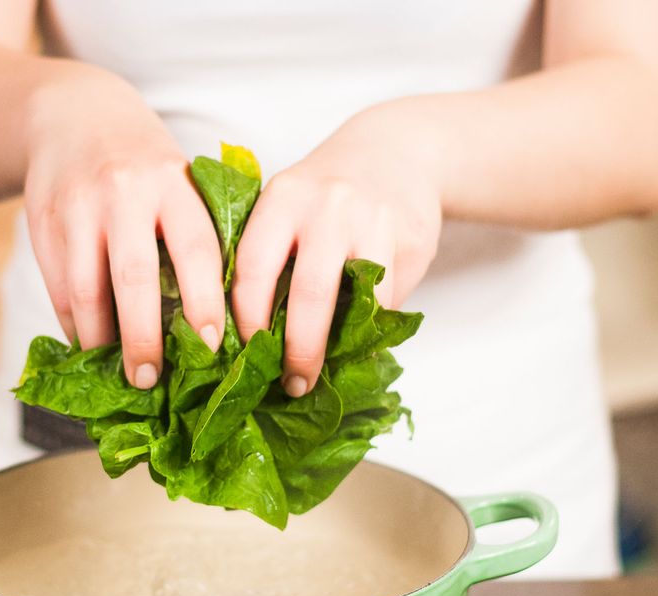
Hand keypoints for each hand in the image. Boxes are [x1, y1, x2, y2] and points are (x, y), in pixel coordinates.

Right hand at [23, 71, 223, 388]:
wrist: (73, 114)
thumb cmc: (144, 166)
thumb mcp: (178, 182)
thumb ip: (195, 236)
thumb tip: (214, 328)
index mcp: (172, 183)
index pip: (196, 250)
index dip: (205, 303)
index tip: (212, 348)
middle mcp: (124, 192)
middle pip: (135, 278)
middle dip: (144, 337)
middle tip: (151, 379)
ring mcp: (78, 206)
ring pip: (86, 289)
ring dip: (101, 340)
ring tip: (117, 371)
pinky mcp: (41, 220)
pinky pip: (57, 286)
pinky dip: (72, 323)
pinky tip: (89, 345)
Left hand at [231, 130, 441, 395]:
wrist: (398, 150)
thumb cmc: (327, 194)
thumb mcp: (288, 205)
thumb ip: (272, 258)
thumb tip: (254, 341)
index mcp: (282, 199)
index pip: (253, 270)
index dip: (247, 321)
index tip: (247, 354)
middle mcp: (327, 206)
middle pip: (308, 295)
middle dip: (299, 350)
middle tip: (293, 384)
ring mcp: (374, 220)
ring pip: (357, 303)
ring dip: (341, 347)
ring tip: (325, 373)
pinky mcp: (411, 238)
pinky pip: (389, 300)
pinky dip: (372, 328)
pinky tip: (358, 342)